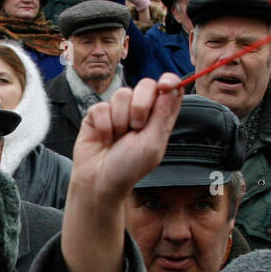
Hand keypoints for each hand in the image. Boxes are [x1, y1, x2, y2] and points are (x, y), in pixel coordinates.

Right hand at [62, 75, 181, 271]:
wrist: (97, 189)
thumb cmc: (129, 175)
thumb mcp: (154, 145)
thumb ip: (164, 114)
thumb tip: (175, 83)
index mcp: (159, 122)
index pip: (167, 90)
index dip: (166, 85)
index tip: (169, 86)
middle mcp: (139, 117)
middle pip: (144, 85)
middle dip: (140, 102)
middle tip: (137, 124)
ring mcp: (117, 118)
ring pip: (120, 94)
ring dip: (120, 116)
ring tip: (118, 138)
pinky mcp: (95, 120)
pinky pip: (101, 105)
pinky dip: (103, 122)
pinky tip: (104, 139)